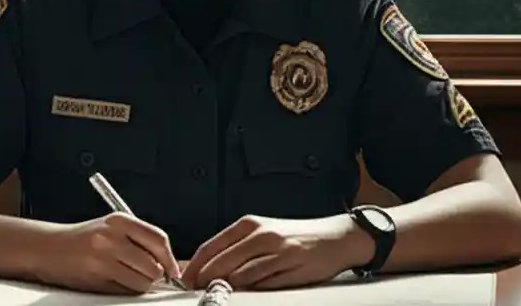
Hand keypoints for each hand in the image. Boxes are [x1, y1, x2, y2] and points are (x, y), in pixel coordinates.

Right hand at [35, 212, 182, 294]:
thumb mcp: (111, 228)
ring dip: (141, 284)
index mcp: (120, 221)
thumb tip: (167, 262)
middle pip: (154, 265)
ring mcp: (104, 258)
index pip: (158, 239)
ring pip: (142, 282)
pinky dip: (126, 289)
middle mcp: (112, 237)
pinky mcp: (96, 277)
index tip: (172, 269)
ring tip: (127, 276)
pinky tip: (114, 280)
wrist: (48, 248)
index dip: (169, 258)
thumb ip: (138, 239)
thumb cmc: (83, 239)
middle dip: (155, 275)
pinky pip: (125, 290)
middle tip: (148, 275)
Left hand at [181, 214, 369, 290]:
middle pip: (221, 262)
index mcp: (249, 224)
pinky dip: (251, 291)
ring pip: (240, 274)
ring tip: (217, 294)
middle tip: (196, 292)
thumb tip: (207, 267)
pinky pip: (264, 283)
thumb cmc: (297, 237)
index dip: (195, 267)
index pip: (211, 247)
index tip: (184, 281)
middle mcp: (261, 234)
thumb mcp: (264, 234)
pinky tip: (245, 295)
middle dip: (205, 280)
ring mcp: (277, 250)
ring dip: (226, 288)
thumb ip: (237, 248)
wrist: (336, 237)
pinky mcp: (292, 265)